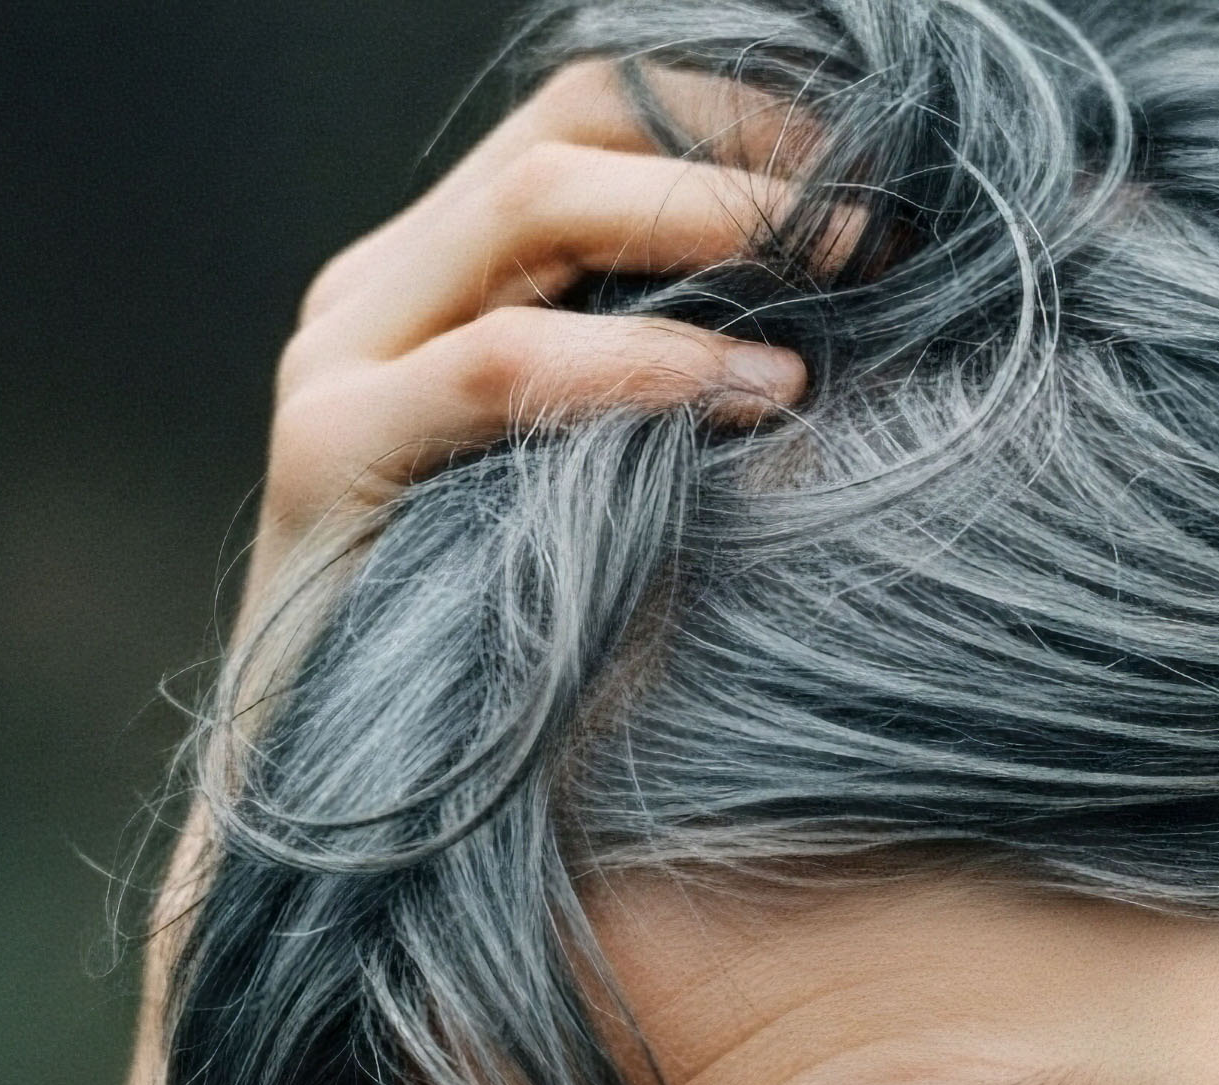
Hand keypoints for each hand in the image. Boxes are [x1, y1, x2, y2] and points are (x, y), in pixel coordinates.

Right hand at [160, 62, 831, 1020]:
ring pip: (534, 203)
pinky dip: (640, 363)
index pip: (598, 115)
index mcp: (448, 277)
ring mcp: (342, 360)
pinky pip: (500, 364)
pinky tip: (758, 390)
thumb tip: (882, 318)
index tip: (891, 161)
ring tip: (850, 265)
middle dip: (746, 147)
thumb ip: (702, 383)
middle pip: (573, 125)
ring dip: (714, 221)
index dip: (745, 114)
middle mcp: (382, 291)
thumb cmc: (523, 673)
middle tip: (888, 207)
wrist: (354, 836)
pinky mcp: (327, 454)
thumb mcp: (637, 489)